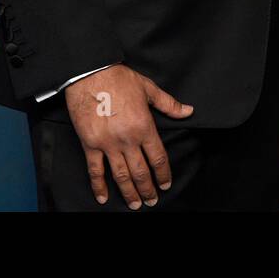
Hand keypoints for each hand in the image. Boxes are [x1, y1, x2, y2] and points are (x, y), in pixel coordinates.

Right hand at [63, 63, 193, 207]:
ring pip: (121, 175)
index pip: (158, 157)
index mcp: (144, 126)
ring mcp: (108, 143)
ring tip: (135, 204)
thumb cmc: (119, 78)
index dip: (163, 174)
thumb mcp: (148, 88)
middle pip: (141, 172)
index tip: (166, 184)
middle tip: (152, 201)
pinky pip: (95, 170)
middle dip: (148, 189)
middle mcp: (128, 139)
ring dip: (129, 192)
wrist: (90, 73)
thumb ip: (169, 104)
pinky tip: (103, 197)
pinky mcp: (90, 144)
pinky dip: (99, 186)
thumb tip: (188, 111)